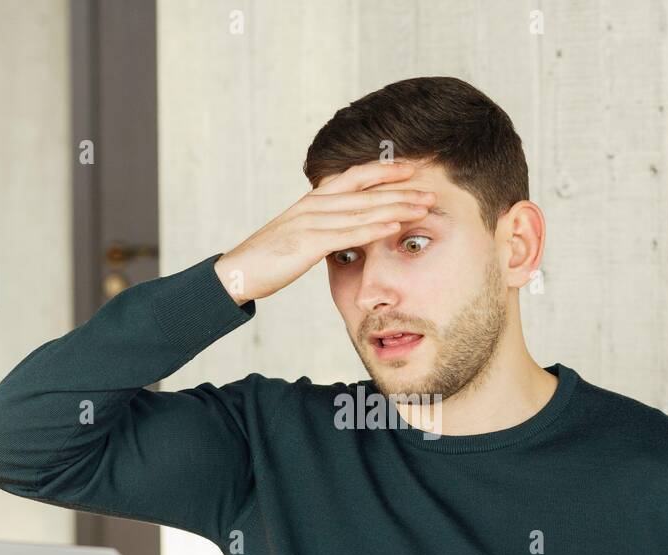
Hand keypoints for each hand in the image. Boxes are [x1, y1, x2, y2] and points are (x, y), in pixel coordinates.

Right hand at [212, 161, 435, 304]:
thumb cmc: (269, 258)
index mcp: (313, 201)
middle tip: (431, 192)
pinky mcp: (307, 243)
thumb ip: (325, 229)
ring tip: (423, 207)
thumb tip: (349, 232)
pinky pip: (347, 234)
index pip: (355, 177)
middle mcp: (314, 205)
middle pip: (366, 192)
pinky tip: (394, 228)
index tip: (412, 170)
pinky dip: (372, 230)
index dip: (384, 171)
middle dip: (401, 191)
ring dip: (396, 208)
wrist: (237, 273)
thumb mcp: (300, 236)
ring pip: (361, 210)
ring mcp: (310, 222)